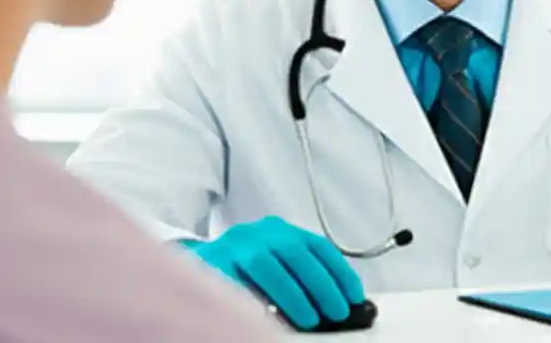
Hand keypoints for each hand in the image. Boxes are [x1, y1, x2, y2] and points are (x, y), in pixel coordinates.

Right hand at [183, 216, 364, 329]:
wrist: (196, 268)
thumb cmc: (245, 273)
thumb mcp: (277, 266)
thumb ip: (302, 277)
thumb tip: (338, 303)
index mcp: (279, 230)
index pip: (317, 245)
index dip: (339, 270)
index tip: (355, 296)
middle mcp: (258, 232)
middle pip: (296, 252)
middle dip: (321, 284)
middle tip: (337, 311)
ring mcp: (234, 245)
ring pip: (268, 265)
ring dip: (293, 295)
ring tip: (310, 319)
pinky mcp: (213, 263)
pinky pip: (239, 282)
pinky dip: (257, 301)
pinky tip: (270, 316)